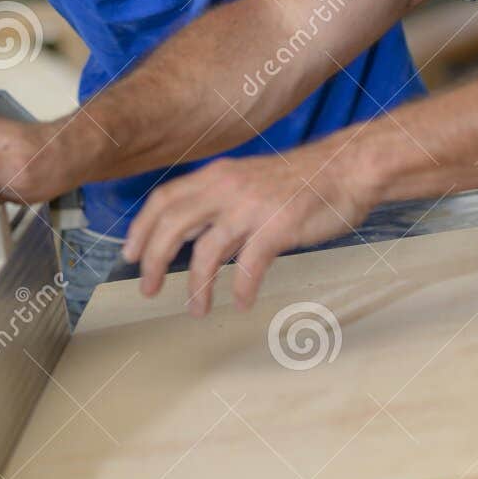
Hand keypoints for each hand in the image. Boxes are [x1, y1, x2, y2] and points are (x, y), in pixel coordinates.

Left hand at [121, 135, 377, 315]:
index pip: (164, 199)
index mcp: (218, 176)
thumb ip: (220, 201)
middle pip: (173, 225)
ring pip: (207, 252)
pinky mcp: (278, 227)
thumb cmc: (301, 179)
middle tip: (148, 289)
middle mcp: (228, 188)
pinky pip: (249, 266)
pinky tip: (243, 302)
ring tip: (197, 310)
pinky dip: (242, 289)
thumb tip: (193, 231)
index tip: (130, 255)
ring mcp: (252, 207)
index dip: (142, 229)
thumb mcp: (249, 179)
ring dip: (198, 287)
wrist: (347, 168)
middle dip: (155, 261)